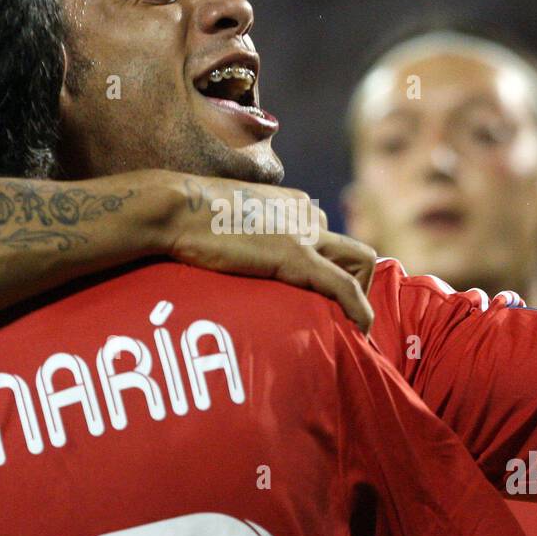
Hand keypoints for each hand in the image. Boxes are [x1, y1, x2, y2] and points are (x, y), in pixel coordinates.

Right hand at [158, 173, 375, 331]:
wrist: (175, 208)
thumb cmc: (186, 216)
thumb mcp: (225, 219)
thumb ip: (244, 234)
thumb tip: (234, 257)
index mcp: (291, 203)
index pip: (326, 233)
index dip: (329, 265)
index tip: (320, 294)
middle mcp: (305, 214)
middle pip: (351, 247)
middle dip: (356, 282)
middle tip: (340, 315)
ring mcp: (304, 233)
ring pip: (361, 261)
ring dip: (361, 296)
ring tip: (348, 328)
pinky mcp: (296, 256)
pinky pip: (344, 286)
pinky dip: (358, 310)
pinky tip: (359, 332)